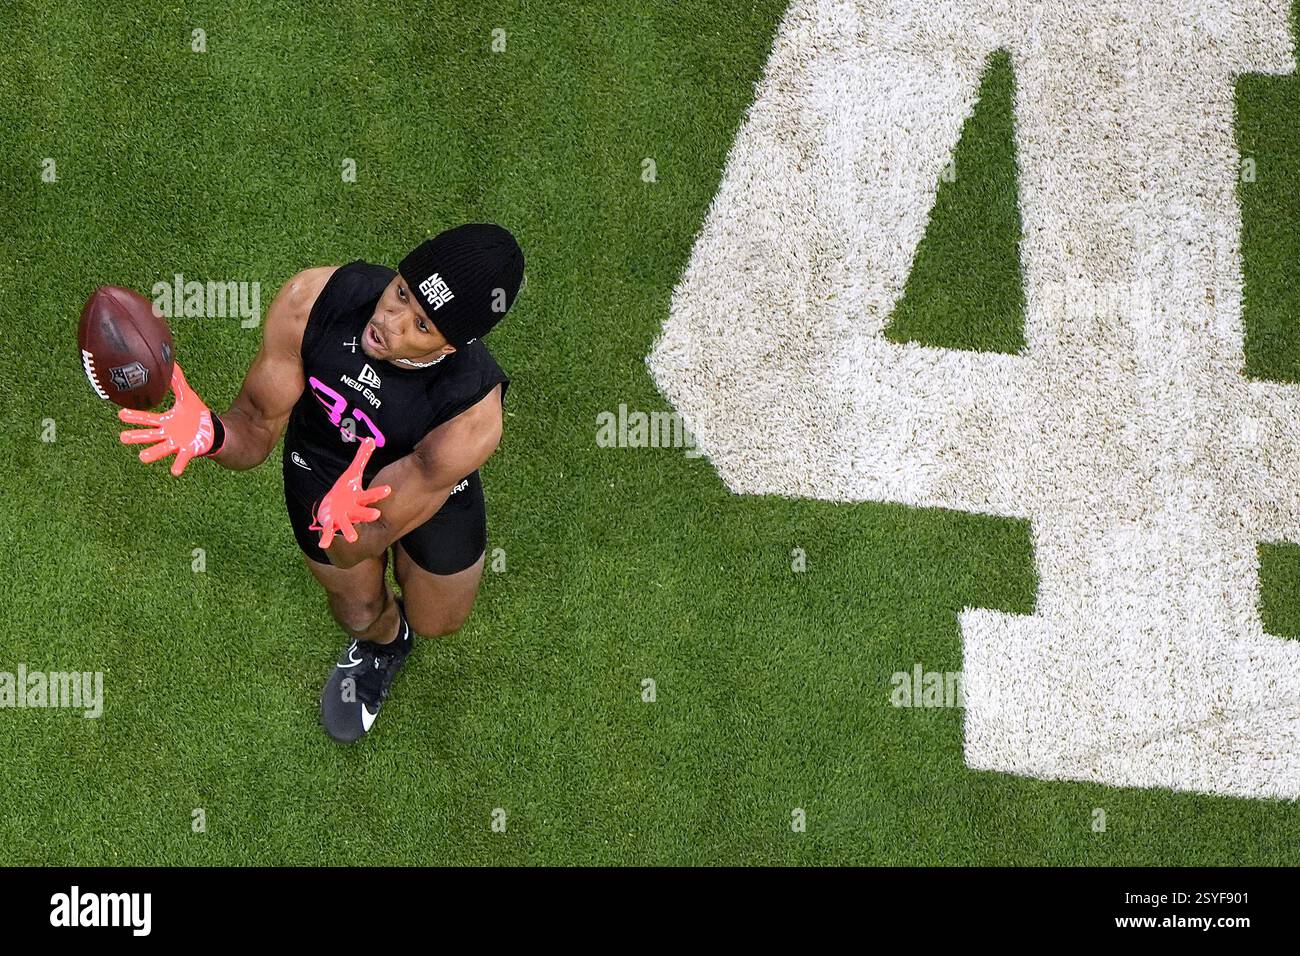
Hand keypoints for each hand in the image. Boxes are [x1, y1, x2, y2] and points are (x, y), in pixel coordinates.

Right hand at [118, 362, 214, 476]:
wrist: (213, 430)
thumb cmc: (196, 415)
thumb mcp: (187, 396)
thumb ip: (178, 381)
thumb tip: (172, 363)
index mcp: (164, 422)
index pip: (146, 418)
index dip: (135, 417)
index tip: (120, 414)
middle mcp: (166, 434)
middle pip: (149, 435)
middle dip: (136, 436)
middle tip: (123, 437)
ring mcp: (176, 444)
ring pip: (161, 449)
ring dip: (153, 453)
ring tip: (142, 457)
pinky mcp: (188, 451)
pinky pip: (182, 459)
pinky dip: (178, 465)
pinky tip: (174, 472)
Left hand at [310, 437, 391, 548]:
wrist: (336, 509)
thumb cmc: (346, 490)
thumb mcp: (353, 472)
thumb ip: (362, 457)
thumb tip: (371, 438)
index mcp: (359, 498)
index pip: (371, 495)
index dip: (379, 492)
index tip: (388, 489)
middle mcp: (354, 511)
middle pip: (363, 513)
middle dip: (368, 514)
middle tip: (376, 515)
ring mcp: (343, 519)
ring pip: (348, 525)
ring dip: (350, 531)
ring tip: (353, 538)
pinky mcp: (332, 524)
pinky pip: (330, 531)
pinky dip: (327, 538)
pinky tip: (323, 544)